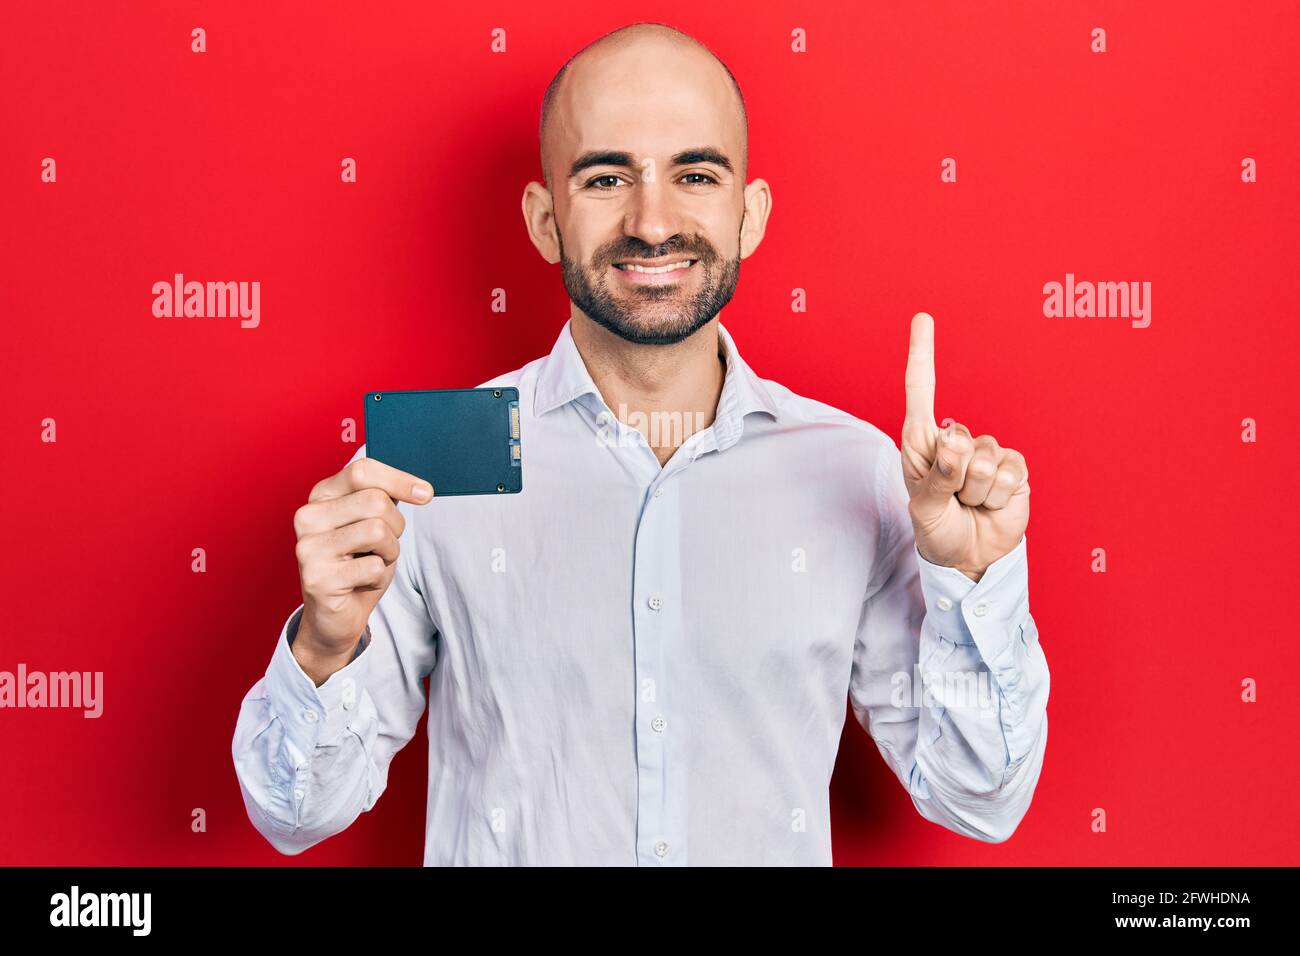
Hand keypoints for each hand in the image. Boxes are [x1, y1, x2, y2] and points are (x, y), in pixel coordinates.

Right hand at [293, 458, 433, 673]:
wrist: (335, 615)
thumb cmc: (358, 564)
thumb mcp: (373, 523)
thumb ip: (384, 499)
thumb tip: (419, 489)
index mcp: (321, 496)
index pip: (362, 471)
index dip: (399, 480)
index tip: (425, 494)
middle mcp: (308, 517)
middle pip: (376, 501)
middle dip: (396, 526)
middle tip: (384, 545)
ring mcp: (309, 548)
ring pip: (377, 531)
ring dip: (389, 552)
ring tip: (372, 562)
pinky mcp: (317, 578)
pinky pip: (373, 567)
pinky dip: (379, 576)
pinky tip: (361, 582)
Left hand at [901, 312, 1028, 581]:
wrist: (970, 556)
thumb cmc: (937, 527)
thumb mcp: (924, 507)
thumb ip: (935, 477)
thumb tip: (956, 443)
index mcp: (923, 442)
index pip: (921, 391)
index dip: (922, 355)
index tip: (923, 318)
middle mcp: (955, 440)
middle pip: (959, 440)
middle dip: (952, 478)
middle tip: (950, 499)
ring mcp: (987, 452)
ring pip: (984, 461)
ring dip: (975, 492)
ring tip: (968, 504)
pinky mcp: (1013, 467)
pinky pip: (1008, 473)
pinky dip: (997, 497)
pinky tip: (990, 505)